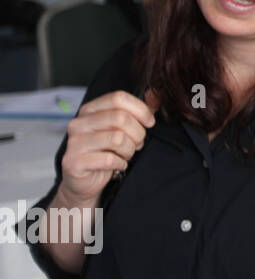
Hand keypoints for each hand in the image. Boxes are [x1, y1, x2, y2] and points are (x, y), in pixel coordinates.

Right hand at [57, 90, 156, 206]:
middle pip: (121, 118)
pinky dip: (120, 164)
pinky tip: (117, 166)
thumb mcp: (122, 129)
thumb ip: (138, 112)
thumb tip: (156, 96)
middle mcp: (78, 123)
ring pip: (117, 139)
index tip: (149, 122)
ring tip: (125, 155)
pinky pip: (108, 159)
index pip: (118, 98)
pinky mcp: (73, 162)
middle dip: (137, 134)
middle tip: (137, 144)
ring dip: (129, 150)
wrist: (86, 182)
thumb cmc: (106, 153)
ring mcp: (74, 143)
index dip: (140, 110)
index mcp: (90, 110)